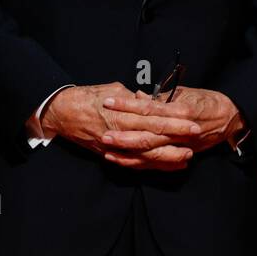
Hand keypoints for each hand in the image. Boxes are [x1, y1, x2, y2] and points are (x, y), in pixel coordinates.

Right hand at [41, 82, 201, 170]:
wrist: (61, 112)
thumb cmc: (87, 97)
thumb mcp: (112, 90)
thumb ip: (132, 98)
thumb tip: (148, 100)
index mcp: (122, 113)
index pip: (154, 117)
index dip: (174, 120)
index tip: (192, 120)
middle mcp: (120, 132)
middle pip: (154, 137)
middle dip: (176, 138)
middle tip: (196, 138)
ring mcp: (115, 146)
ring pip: (146, 155)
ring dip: (167, 157)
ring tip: (186, 157)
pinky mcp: (110, 155)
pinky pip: (134, 163)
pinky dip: (151, 165)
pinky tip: (166, 166)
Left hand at [100, 86, 246, 161]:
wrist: (230, 119)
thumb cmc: (208, 101)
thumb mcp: (186, 93)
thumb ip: (162, 97)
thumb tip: (138, 97)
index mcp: (180, 110)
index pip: (148, 108)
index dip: (127, 106)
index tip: (109, 102)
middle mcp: (179, 130)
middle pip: (147, 134)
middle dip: (124, 134)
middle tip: (103, 132)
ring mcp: (180, 145)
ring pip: (151, 152)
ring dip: (128, 152)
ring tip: (107, 149)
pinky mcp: (181, 154)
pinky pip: (157, 162)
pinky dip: (140, 162)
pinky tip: (122, 160)